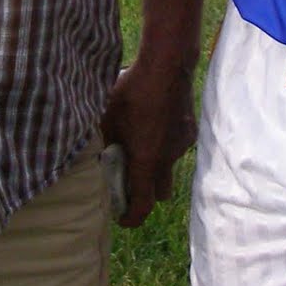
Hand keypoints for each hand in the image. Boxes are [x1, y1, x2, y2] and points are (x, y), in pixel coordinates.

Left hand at [99, 58, 197, 227]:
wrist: (166, 67)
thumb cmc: (131, 93)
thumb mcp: (107, 119)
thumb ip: (104, 143)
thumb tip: (96, 156)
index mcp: (146, 162)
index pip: (143, 206)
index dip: (131, 218)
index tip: (121, 218)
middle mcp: (167, 159)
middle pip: (160, 192)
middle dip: (146, 192)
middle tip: (130, 180)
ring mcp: (181, 145)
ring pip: (169, 165)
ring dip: (155, 163)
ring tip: (140, 139)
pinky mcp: (189, 129)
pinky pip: (176, 145)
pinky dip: (165, 142)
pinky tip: (155, 120)